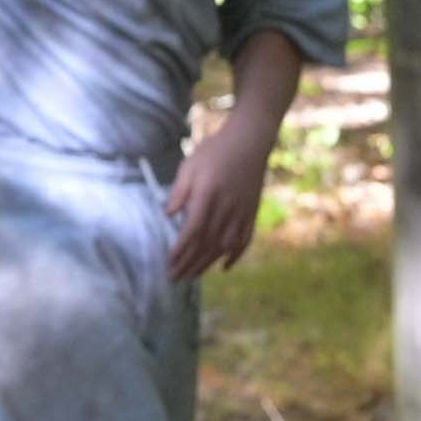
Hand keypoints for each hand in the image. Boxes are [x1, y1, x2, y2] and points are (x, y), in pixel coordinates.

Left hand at [166, 127, 267, 281]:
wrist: (249, 142)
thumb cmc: (215, 151)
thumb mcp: (190, 165)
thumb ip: (180, 191)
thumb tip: (168, 215)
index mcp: (208, 194)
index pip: (193, 230)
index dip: (181, 249)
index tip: (169, 262)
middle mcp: (226, 207)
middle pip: (207, 243)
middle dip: (189, 263)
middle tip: (174, 277)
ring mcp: (242, 212)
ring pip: (224, 246)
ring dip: (207, 264)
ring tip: (192, 276)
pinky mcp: (252, 214)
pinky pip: (245, 241)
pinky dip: (235, 257)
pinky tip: (223, 268)